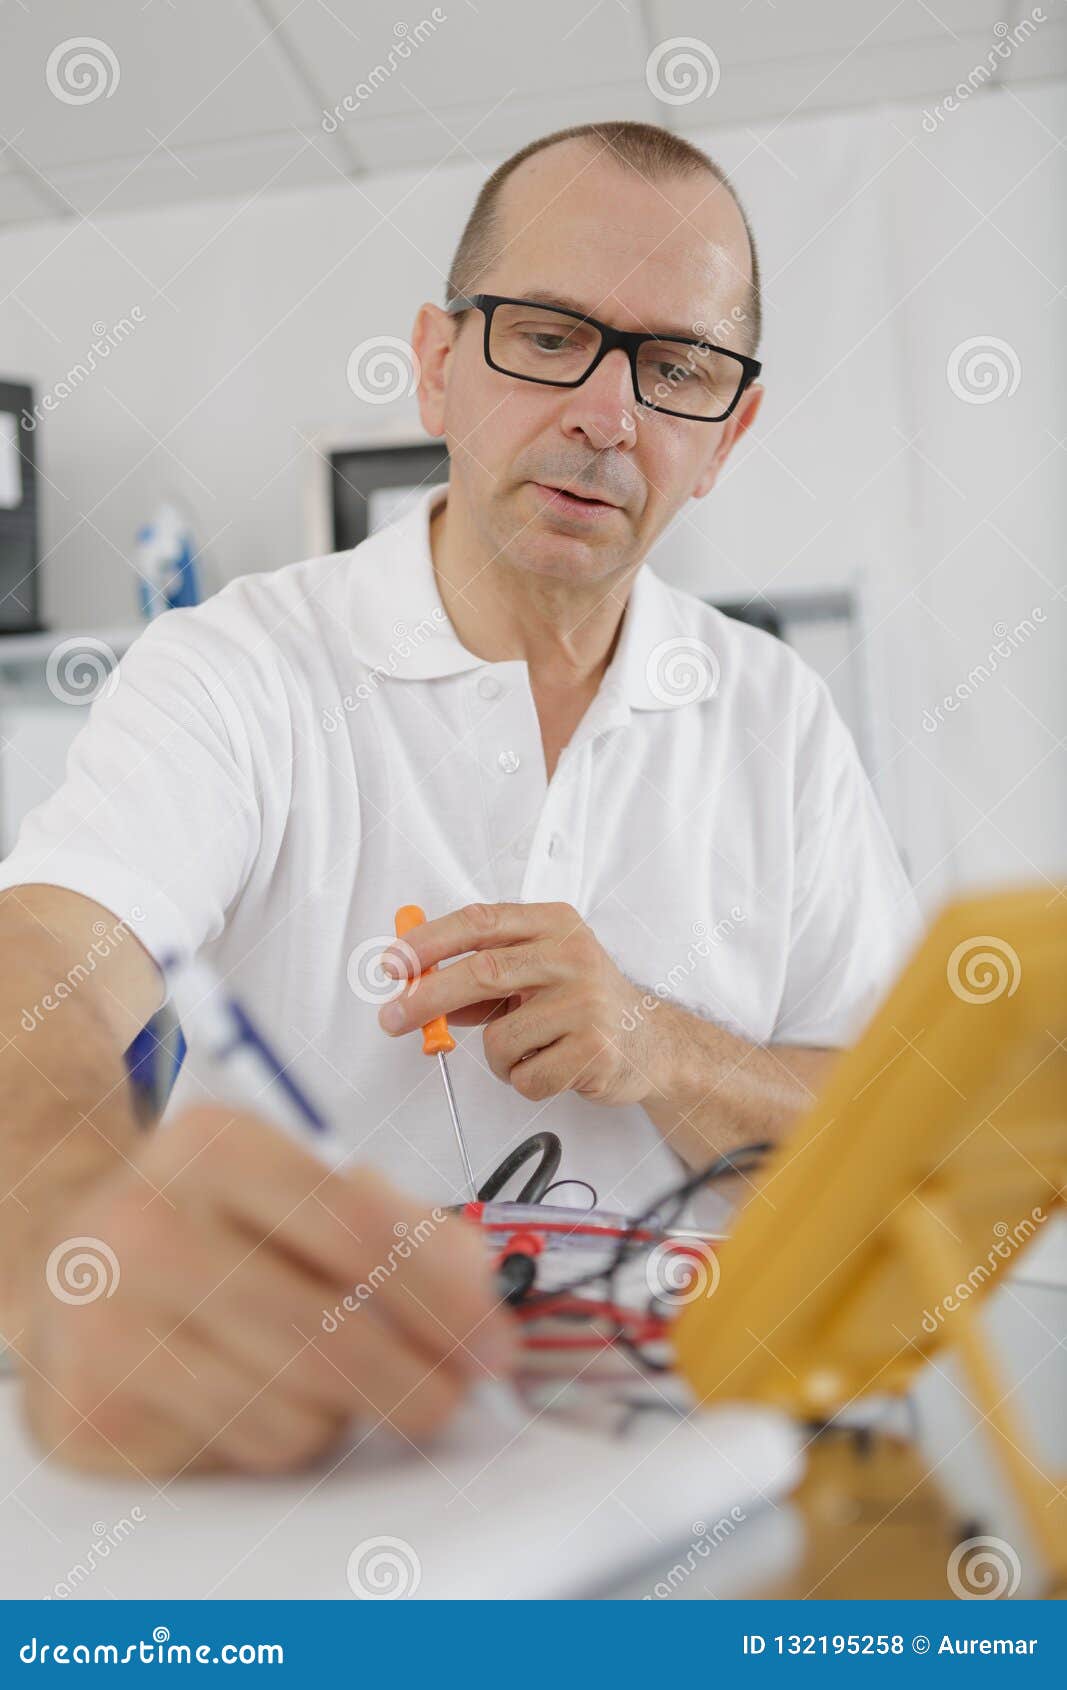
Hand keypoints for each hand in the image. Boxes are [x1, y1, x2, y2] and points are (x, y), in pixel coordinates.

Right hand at [15, 1107, 517, 1476]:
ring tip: (332, 1377)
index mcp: (214, 1146)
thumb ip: (398, 1223)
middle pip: (328, 1331)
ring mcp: (109, 1319)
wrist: (67, 1262)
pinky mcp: (91, 1405)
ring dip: (346, 1410)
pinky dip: (284, 1436)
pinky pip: (243, 1448)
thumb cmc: (211, 1225)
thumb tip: (482, 1285)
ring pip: (293, 1406)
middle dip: (417, 1379)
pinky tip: (261, 1393)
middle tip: (457, 1397)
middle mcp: (148, 1224)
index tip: (496, 1341)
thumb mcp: (295, 1186)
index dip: (442, 1296)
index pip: (356, 1228)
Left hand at [378, 901, 663, 1107]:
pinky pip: (524, 1076)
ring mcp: (587, 1002)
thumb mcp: (536, 975)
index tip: (394, 964)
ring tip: (531, 1050)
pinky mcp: (594, 1049)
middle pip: (480, 972)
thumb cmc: (582, 1003)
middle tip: (393, 1019)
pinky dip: (524, 1079)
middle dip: (426, 999)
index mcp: (554, 924)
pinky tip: (553, 1066)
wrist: (652, 1043)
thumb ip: (483, 979)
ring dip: (497, 1056)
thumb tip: (418, 990)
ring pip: (498, 1038)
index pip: (479, 921)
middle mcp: (573, 955)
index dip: (429, 941)